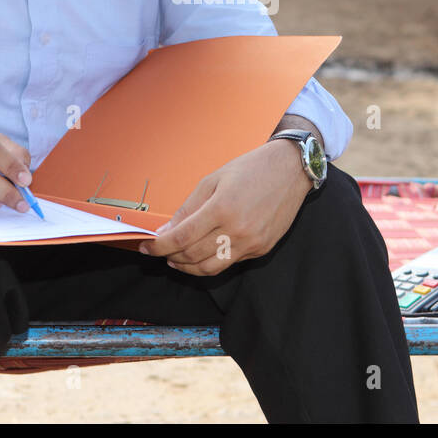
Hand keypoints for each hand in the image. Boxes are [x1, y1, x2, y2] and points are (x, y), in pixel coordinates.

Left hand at [138, 140, 311, 275]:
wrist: (291, 170)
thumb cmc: (251, 169)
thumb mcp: (212, 180)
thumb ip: (188, 209)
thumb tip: (167, 231)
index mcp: (222, 209)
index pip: (181, 238)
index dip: (159, 246)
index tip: (146, 247)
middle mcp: (238, 230)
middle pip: (193, 256)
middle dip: (170, 256)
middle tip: (160, 251)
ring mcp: (251, 243)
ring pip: (210, 268)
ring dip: (188, 267)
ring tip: (176, 259)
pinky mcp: (261, 249)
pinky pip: (230, 262)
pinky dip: (211, 261)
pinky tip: (202, 252)